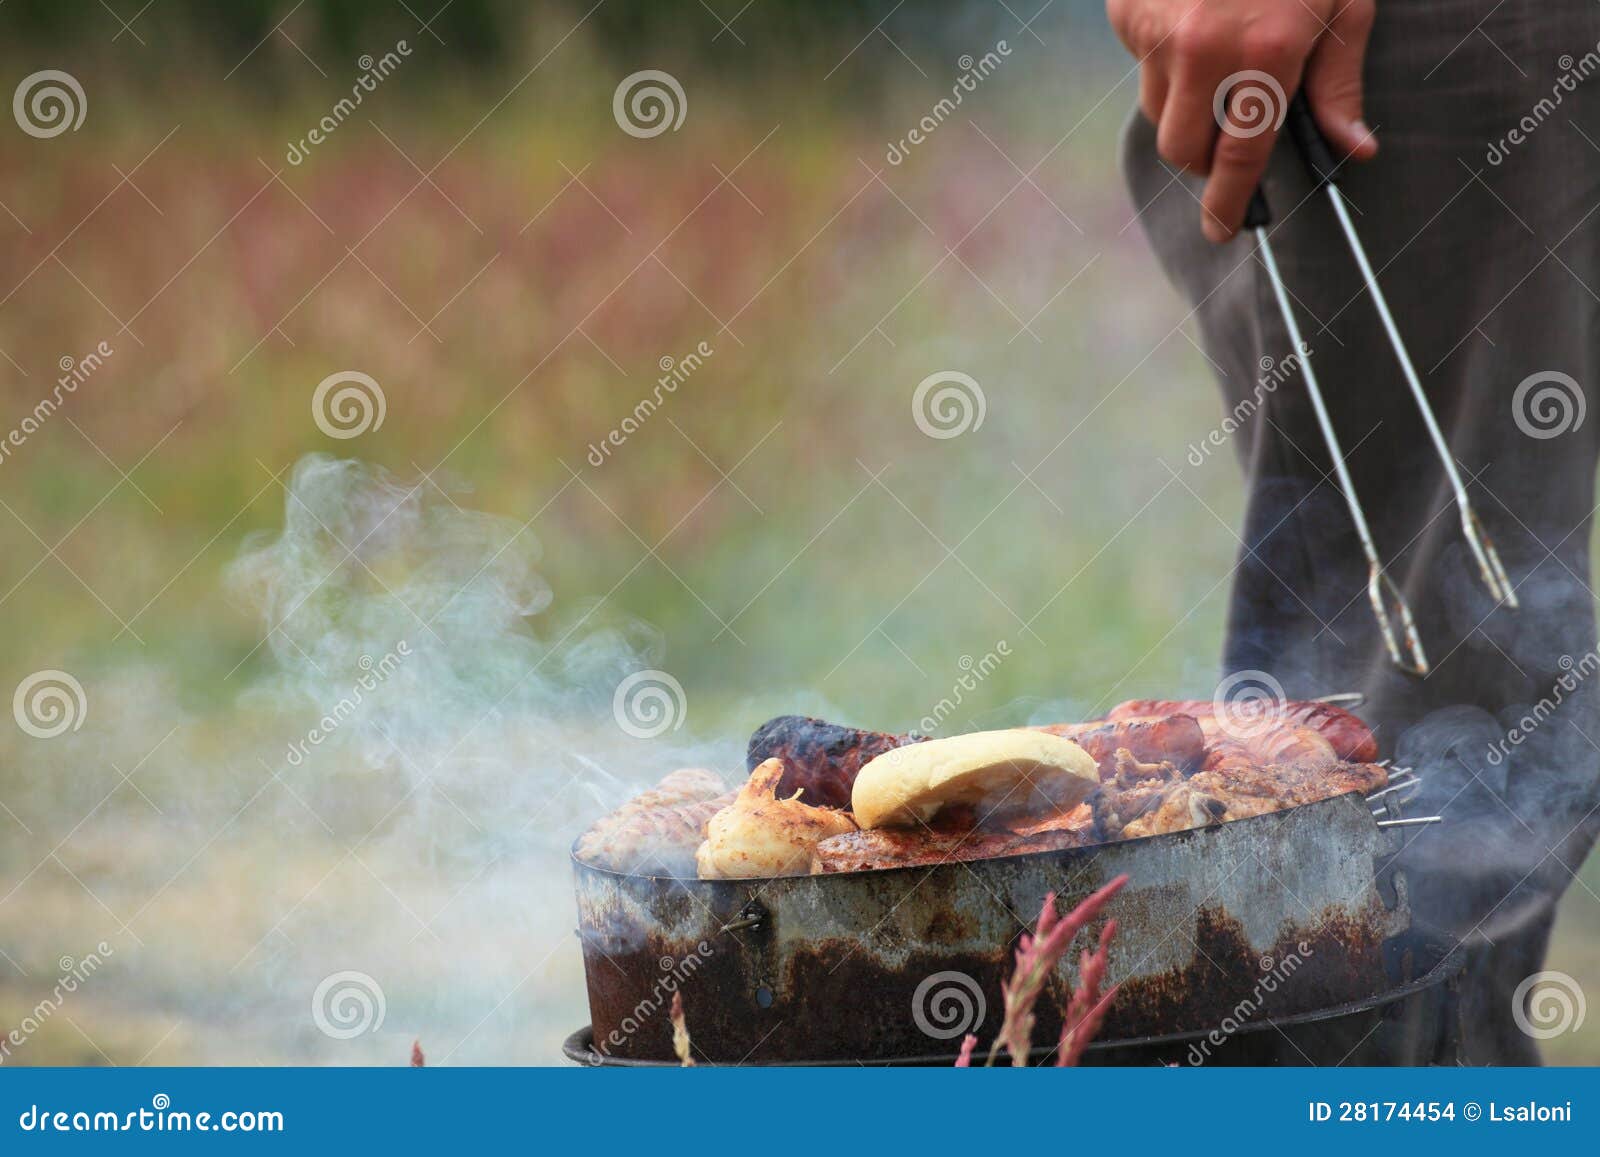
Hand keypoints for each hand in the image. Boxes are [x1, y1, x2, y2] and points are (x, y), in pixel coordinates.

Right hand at [1107, 0, 1376, 240]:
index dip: (1227, 203)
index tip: (1222, 231)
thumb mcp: (1343, 3)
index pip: (1238, 157)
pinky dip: (1164, 56)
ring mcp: (1156, 30)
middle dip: (1202, 153)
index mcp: (1265, 53)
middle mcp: (1203, 49)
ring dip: (1184, 104)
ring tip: (1216, 56)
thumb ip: (1340, 82)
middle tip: (1228, 130)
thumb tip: (1354, 151)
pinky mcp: (1126, 11)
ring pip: (1158, 109)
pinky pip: (1141, 63)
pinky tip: (1192, 18)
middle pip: (1181, 149)